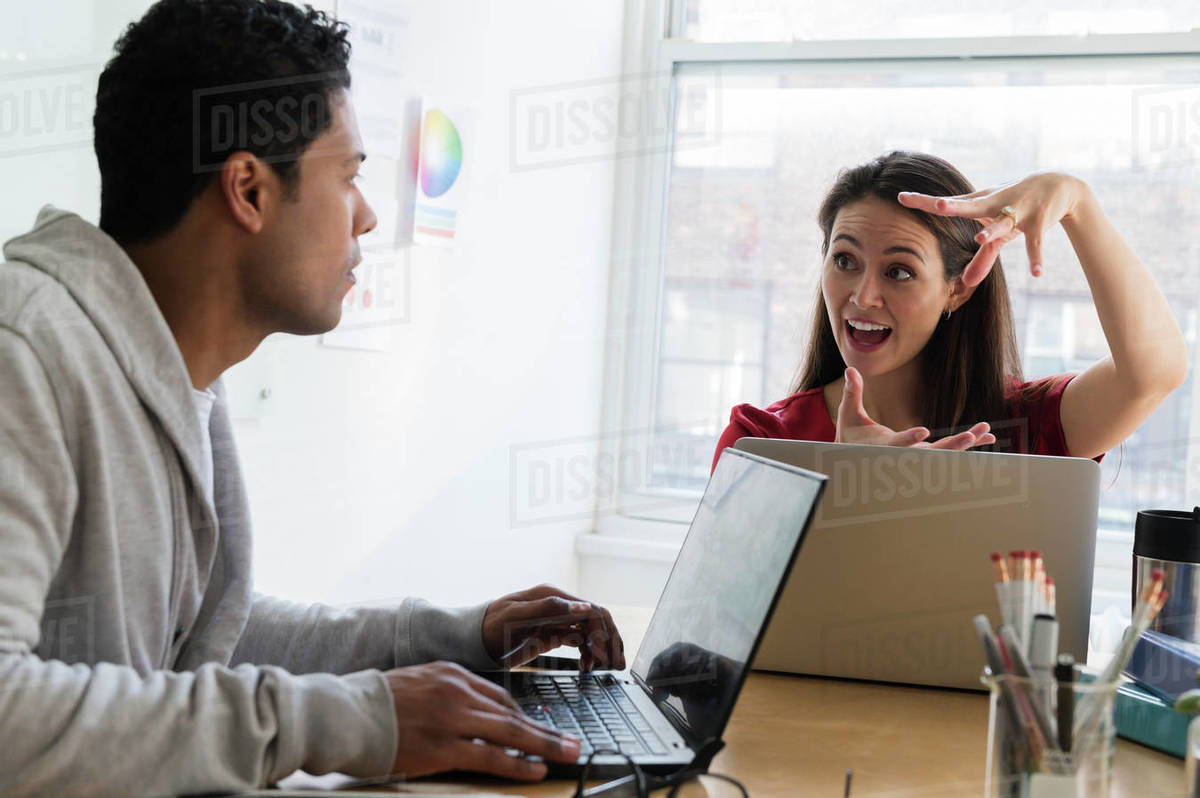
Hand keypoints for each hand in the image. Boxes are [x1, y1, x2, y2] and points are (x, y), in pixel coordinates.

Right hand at [385, 661, 579, 779]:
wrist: (345, 712)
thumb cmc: (374, 702)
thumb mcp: (417, 682)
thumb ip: (446, 693)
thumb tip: (472, 712)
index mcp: (451, 673)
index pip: (498, 696)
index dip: (523, 717)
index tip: (539, 729)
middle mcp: (457, 692)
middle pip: (512, 713)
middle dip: (546, 731)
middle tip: (572, 742)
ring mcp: (452, 719)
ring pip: (510, 733)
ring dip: (544, 746)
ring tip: (567, 755)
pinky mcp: (443, 747)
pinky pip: (489, 756)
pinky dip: (516, 764)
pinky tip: (535, 770)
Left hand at [482, 584, 625, 670]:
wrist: (471, 638)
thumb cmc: (489, 626)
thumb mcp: (514, 617)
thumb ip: (548, 608)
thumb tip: (582, 608)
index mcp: (553, 597)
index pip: (592, 611)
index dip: (604, 633)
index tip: (605, 657)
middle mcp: (558, 605)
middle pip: (597, 620)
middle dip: (610, 642)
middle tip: (616, 666)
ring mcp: (557, 620)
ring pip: (591, 631)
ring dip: (602, 649)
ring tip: (604, 670)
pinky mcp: (552, 634)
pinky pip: (579, 641)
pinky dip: (588, 654)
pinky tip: (586, 668)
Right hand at [835, 367, 995, 449]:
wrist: (858, 462)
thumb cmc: (851, 438)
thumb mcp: (849, 416)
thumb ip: (853, 393)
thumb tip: (850, 369)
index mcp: (885, 447)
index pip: (899, 443)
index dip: (910, 438)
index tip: (923, 432)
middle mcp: (906, 455)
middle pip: (931, 453)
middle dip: (951, 445)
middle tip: (969, 437)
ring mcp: (918, 456)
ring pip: (945, 452)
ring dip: (966, 442)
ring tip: (985, 431)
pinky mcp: (927, 453)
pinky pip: (951, 450)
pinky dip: (968, 444)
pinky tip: (986, 437)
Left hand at [897, 171, 1087, 285]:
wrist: (1059, 185)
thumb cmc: (1017, 206)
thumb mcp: (998, 233)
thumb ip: (982, 259)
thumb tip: (966, 284)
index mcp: (980, 204)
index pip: (947, 203)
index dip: (925, 201)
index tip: (901, 197)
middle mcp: (996, 204)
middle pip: (970, 206)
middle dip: (954, 206)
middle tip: (938, 204)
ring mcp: (1018, 210)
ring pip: (1002, 222)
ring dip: (992, 230)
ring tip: (980, 239)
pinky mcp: (1039, 220)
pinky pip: (1036, 243)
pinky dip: (1036, 258)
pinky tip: (1037, 273)